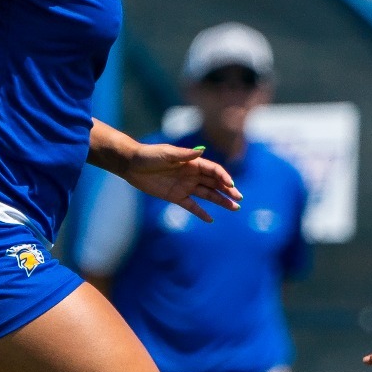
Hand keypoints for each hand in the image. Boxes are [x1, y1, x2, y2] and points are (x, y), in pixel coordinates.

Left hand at [122, 144, 241, 221]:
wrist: (131, 165)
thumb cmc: (149, 156)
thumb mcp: (167, 153)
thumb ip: (185, 154)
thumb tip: (202, 150)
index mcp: (193, 163)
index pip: (214, 171)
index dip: (223, 177)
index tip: (230, 186)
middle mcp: (192, 175)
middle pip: (215, 184)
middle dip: (228, 191)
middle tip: (239, 199)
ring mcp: (185, 187)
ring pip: (208, 195)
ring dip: (221, 201)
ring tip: (235, 208)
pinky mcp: (176, 197)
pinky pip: (192, 206)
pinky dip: (201, 213)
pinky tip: (211, 220)